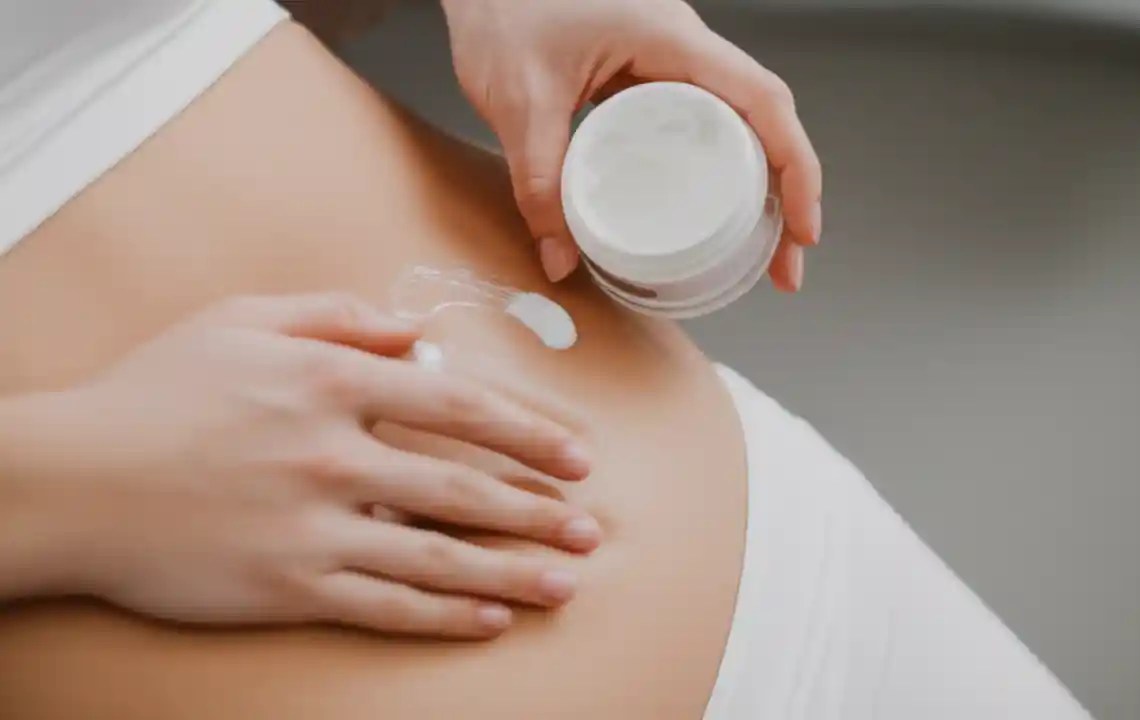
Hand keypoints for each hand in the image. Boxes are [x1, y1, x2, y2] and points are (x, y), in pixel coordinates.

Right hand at [4, 293, 599, 637]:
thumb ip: (336, 316)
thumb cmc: (155, 394)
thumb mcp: (242, 321)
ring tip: (566, 581)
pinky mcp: (288, 587)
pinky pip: (386, 606)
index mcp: (330, 381)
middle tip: (589, 526)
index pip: (458, 406)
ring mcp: (314, 527)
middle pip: (464, 486)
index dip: (528, 432)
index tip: (575, 454)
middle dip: (538, 509)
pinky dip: (445, 614)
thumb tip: (414, 328)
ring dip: (512, 570)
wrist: (70, 481)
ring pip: (439, 554)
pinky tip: (489, 619)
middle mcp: (334, 454)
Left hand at [442, 0, 821, 291]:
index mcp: (670, 39)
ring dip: (759, 190)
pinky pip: (701, 127)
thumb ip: (538, 183)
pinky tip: (711, 216)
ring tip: (760, 254)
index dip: (796, 166)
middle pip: (765, 122)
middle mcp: (684, 48)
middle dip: (788, 194)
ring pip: (739, 127)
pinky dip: (718, 173)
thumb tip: (560, 260)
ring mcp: (669, 62)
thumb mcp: (518, 101)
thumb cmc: (501, 6)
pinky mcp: (648, 78)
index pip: (762, 100)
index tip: (802, 227)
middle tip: (784, 263)